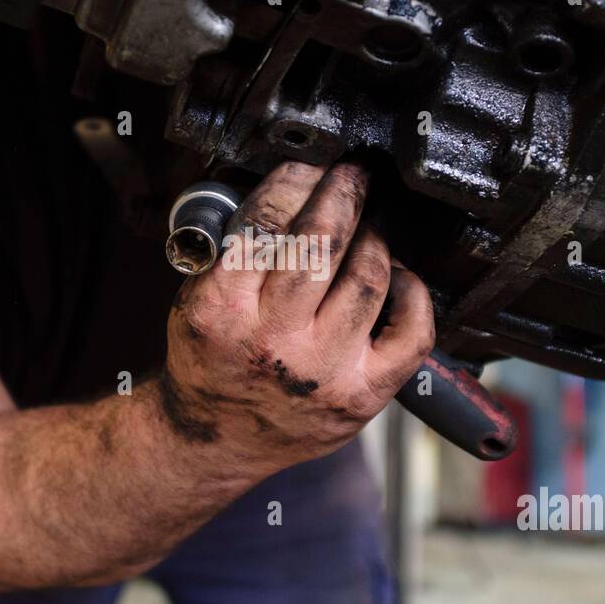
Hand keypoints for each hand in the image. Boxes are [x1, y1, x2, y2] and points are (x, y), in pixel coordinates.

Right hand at [158, 160, 435, 469]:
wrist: (217, 437)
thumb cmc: (210, 358)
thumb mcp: (192, 298)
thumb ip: (233, 247)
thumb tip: (289, 184)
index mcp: (221, 312)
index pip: (266, 224)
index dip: (293, 180)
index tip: (306, 166)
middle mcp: (275, 342)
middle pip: (323, 243)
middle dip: (343, 191)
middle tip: (350, 173)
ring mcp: (325, 371)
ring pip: (369, 276)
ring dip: (371, 237)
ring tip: (363, 227)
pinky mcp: (363, 394)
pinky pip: (412, 329)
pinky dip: (411, 290)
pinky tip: (393, 276)